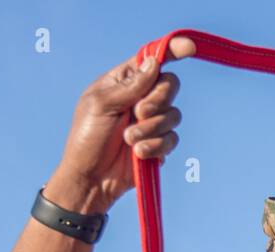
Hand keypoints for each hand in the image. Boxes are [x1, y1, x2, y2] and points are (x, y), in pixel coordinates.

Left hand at [46, 37, 195, 214]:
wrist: (91, 179)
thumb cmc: (86, 139)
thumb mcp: (101, 105)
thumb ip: (130, 86)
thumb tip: (154, 63)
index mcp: (124, 81)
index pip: (152, 59)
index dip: (172, 51)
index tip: (188, 49)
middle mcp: (141, 98)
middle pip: (170, 86)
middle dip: (157, 100)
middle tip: (138, 113)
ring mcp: (151, 122)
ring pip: (174, 115)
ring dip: (151, 128)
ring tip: (130, 141)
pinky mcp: (158, 145)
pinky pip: (172, 139)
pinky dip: (156, 146)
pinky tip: (138, 154)